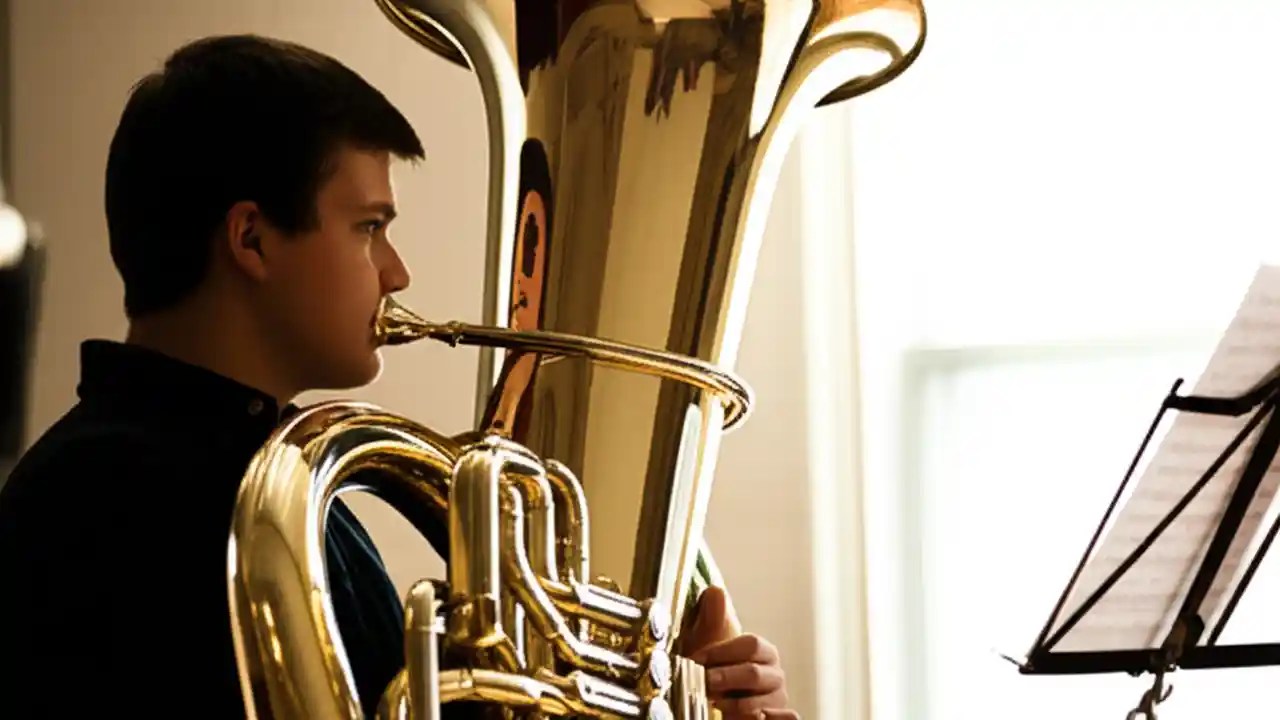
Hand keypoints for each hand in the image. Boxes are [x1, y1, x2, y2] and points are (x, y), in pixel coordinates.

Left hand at [680, 586, 796, 718]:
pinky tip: (747, 717)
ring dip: (733, 705)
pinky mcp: (779, 718)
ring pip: (761, 701)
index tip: (697, 659)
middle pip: (753, 673)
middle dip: (725, 678)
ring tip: (713, 703)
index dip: (722, 651)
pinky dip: (765, 718)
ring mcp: (778, 698)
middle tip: (704, 682)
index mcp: (763, 651)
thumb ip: (711, 618)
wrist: (714, 701)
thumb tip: (715, 590)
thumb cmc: (711, 670)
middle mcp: (774, 673)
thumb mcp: (706, 643)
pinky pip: (785, 718)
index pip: (751, 645)